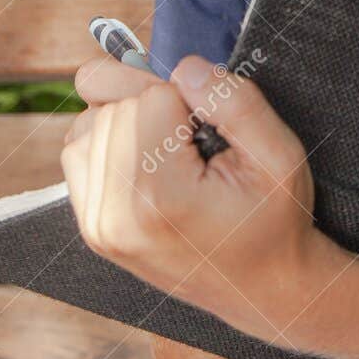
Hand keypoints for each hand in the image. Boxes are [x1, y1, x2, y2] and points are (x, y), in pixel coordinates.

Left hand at [60, 56, 338, 342]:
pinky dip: (107, 139)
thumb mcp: (281, 155)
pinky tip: (146, 157)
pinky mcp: (91, 227)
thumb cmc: (273, 221)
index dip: (190, 99)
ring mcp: (98, 225)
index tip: (212, 133)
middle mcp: (115, 214)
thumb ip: (236, 102)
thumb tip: (185, 69)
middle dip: (156, 106)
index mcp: (161, 197)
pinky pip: (77, 149)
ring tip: (171, 150)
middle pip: (116, 104)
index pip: (152, 95)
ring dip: (128, 119)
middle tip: (196, 143)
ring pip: (90, 120)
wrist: (264, 289)